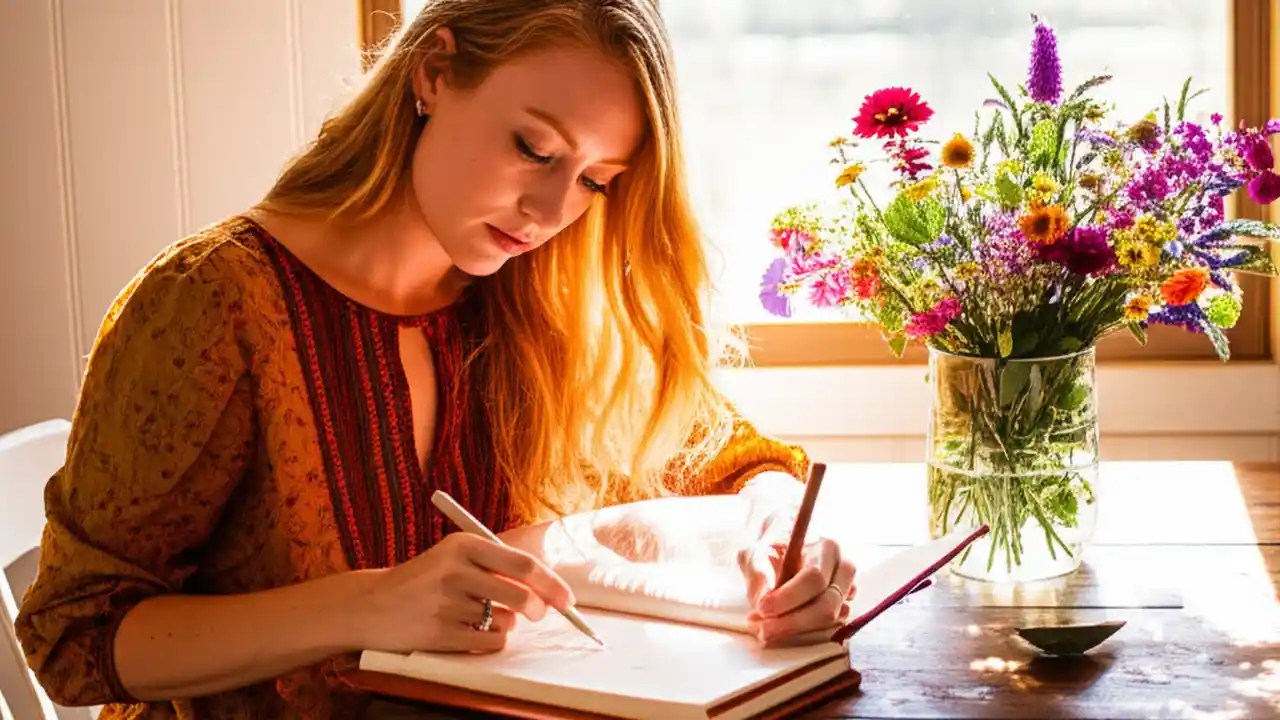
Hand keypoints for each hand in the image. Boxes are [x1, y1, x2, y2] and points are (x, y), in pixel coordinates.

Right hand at [358, 532, 574, 652]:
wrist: (371, 604)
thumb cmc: (423, 580)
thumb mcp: (454, 557)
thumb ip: (495, 566)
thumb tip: (545, 587)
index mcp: (463, 544)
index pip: (522, 565)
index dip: (551, 583)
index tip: (567, 598)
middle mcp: (455, 571)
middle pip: (520, 595)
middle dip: (539, 608)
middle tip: (539, 613)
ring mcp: (446, 604)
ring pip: (505, 620)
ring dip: (505, 622)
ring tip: (479, 615)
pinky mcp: (440, 633)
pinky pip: (489, 642)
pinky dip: (491, 640)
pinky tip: (471, 631)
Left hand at [737, 537, 855, 644]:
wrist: (779, 560)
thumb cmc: (770, 552)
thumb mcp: (757, 555)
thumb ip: (758, 575)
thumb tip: (762, 602)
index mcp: (826, 549)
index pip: (814, 577)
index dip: (788, 597)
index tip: (762, 607)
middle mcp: (843, 571)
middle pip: (827, 605)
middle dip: (793, 622)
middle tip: (763, 629)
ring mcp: (848, 594)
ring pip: (830, 621)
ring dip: (796, 630)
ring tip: (765, 629)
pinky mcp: (843, 612)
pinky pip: (830, 631)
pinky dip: (804, 634)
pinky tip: (781, 628)